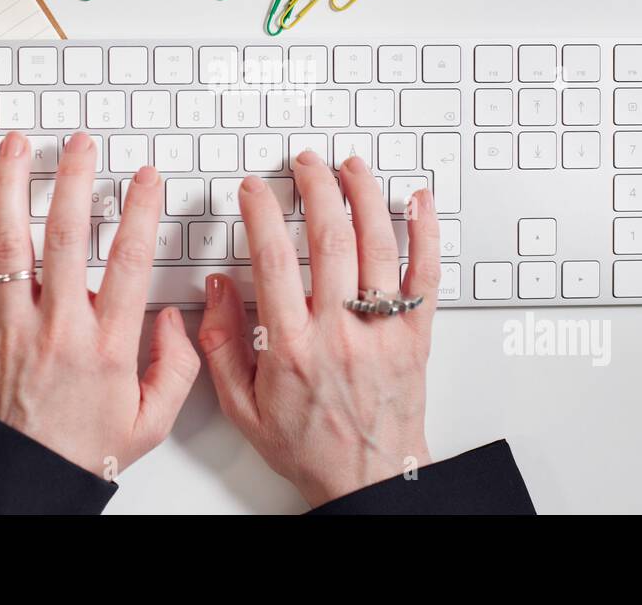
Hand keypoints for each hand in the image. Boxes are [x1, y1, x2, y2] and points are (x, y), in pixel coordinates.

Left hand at [0, 130, 199, 478]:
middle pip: (67, 237)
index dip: (142, 213)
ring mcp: (10, 327)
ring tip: (17, 147)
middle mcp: (57, 328)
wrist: (15, 484)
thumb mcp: (151, 423)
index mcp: (106, 346)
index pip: (131, 263)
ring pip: (10, 243)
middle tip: (81, 145)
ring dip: (13, 186)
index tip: (146, 179)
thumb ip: (178, 369)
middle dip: (76, 180)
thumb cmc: (78, 452)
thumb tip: (179, 320)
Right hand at [198, 152, 439, 505]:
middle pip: (330, 238)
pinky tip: (417, 202)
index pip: (274, 259)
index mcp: (292, 346)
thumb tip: (215, 289)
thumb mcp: (243, 408)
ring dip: (364, 196)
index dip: (261, 213)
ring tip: (351, 167)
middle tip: (306, 163)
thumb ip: (221, 345)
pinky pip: (426, 276)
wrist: (369, 479)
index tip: (254, 190)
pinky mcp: (416, 336)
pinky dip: (425, 233)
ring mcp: (382, 331)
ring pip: (377, 246)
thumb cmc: (309, 445)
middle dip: (316, 188)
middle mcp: (339, 332)